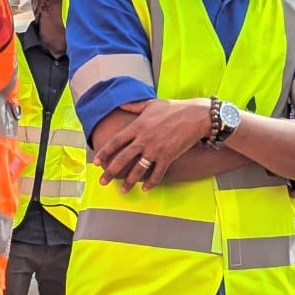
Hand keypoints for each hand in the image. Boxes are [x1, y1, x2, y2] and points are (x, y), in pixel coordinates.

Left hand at [94, 98, 211, 192]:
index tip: (97, 162)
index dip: (105, 153)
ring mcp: (156, 149)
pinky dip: (151, 182)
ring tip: (123, 190)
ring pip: (138, 170)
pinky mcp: (168, 156)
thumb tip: (121, 104)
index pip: (116, 141)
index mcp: (138, 126)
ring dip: (129, 182)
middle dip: (110, 172)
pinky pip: (157, 173)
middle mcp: (144, 139)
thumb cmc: (174, 108)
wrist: (196, 116)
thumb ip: (134, 106)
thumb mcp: (152, 104)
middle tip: (103, 181)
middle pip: (122, 159)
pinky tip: (145, 188)